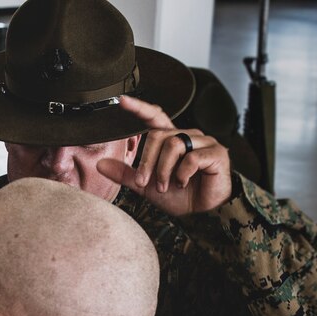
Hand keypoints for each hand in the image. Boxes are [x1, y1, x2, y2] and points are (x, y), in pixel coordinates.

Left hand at [96, 94, 232, 215]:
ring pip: (173, 145)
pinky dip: (182, 174)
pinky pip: (192, 158)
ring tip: (167, 186)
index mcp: (171, 139)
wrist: (200, 214)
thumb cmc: (177, 196)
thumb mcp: (146, 186)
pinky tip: (183, 183)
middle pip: (158, 136)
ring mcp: (204, 142)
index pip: (155, 116)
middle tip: (145, 183)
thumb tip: (99, 164)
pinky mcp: (216, 153)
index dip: (140, 108)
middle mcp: (188, 135)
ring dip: (163, 170)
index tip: (122, 101)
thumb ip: (126, 174)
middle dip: (147, 162)